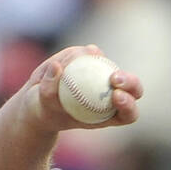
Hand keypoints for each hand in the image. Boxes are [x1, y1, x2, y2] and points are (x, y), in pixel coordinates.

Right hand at [23, 44, 142, 132]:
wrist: (38, 100)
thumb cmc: (45, 111)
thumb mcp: (44, 106)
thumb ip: (49, 91)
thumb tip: (57, 66)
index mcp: (108, 115)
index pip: (128, 113)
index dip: (129, 105)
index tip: (116, 96)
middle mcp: (110, 96)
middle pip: (132, 88)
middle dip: (129, 82)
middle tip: (114, 78)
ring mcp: (103, 78)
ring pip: (109, 65)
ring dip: (95, 62)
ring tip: (70, 65)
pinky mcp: (92, 61)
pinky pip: (91, 53)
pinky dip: (81, 54)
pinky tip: (70, 57)